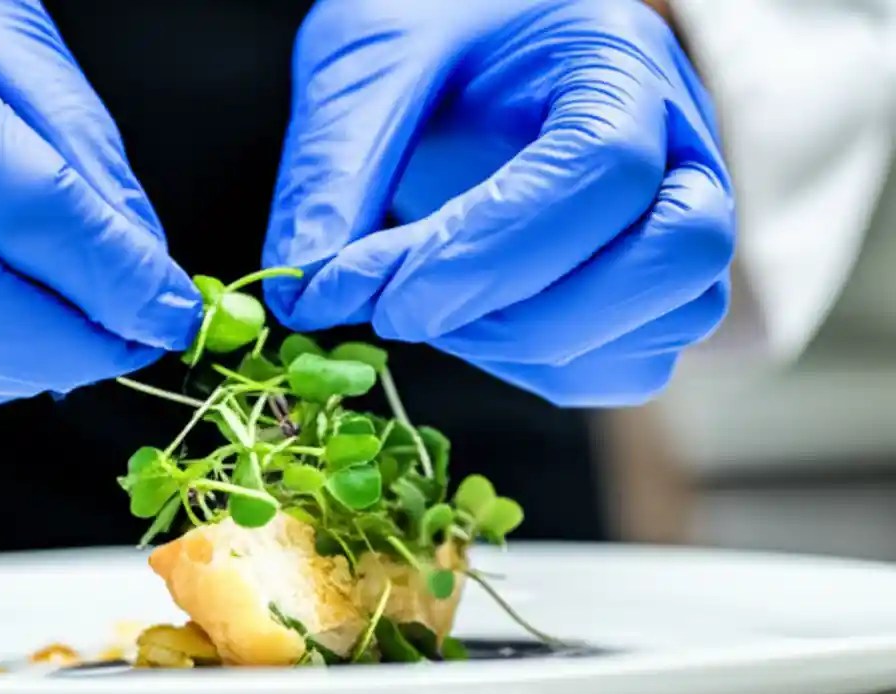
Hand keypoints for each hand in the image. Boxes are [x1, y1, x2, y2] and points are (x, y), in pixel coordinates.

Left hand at [263, 0, 733, 406]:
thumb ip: (334, 169)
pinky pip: (635, 359)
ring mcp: (678, 208)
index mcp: (614, 61)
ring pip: (671, 322)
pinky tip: (471, 327)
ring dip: (540, 351)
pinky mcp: (651, 272)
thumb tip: (305, 290)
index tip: (379, 300)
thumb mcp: (366, 62)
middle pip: (680, 257)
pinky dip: (551, 368)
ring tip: (433, 314)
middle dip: (532, 319)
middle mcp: (677, 137)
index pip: (601, 174)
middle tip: (406, 313)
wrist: (468, 24)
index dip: (487, 258)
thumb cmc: (427, 23)